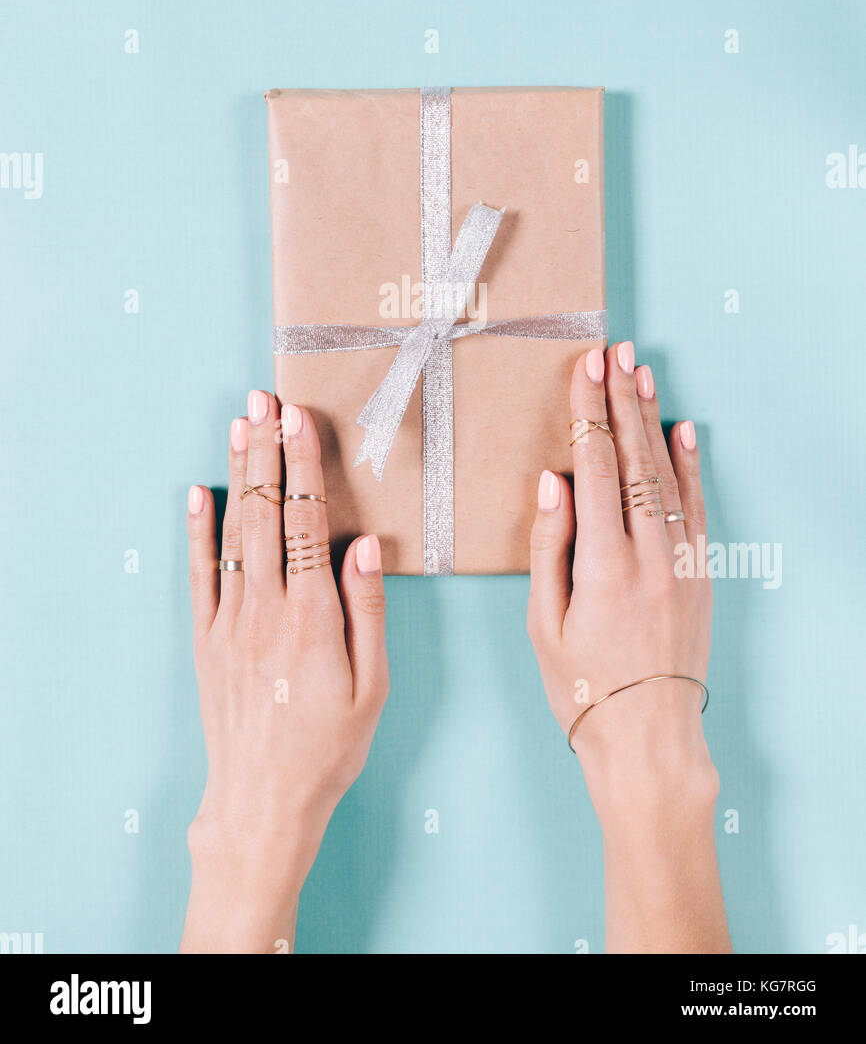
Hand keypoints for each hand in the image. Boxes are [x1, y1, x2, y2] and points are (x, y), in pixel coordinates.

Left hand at [181, 391, 388, 953]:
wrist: (261, 799)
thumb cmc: (328, 747)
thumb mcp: (371, 688)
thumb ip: (368, 613)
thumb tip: (367, 547)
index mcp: (313, 616)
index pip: (307, 522)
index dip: (302, 466)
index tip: (299, 419)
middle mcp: (267, 609)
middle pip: (266, 513)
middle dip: (266, 450)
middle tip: (264, 398)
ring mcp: (230, 621)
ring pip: (234, 533)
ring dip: (237, 475)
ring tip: (238, 424)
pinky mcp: (206, 639)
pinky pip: (200, 573)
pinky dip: (198, 530)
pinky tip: (198, 492)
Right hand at [528, 343, 729, 951]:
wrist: (649, 739)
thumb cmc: (584, 688)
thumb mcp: (544, 623)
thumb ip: (548, 546)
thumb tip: (552, 480)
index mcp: (602, 566)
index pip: (596, 469)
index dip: (589, 413)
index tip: (586, 368)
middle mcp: (649, 556)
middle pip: (634, 459)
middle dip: (621, 400)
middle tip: (615, 353)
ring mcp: (682, 564)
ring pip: (667, 475)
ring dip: (654, 421)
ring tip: (644, 373)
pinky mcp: (701, 576)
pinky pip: (697, 508)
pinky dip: (689, 466)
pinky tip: (682, 431)